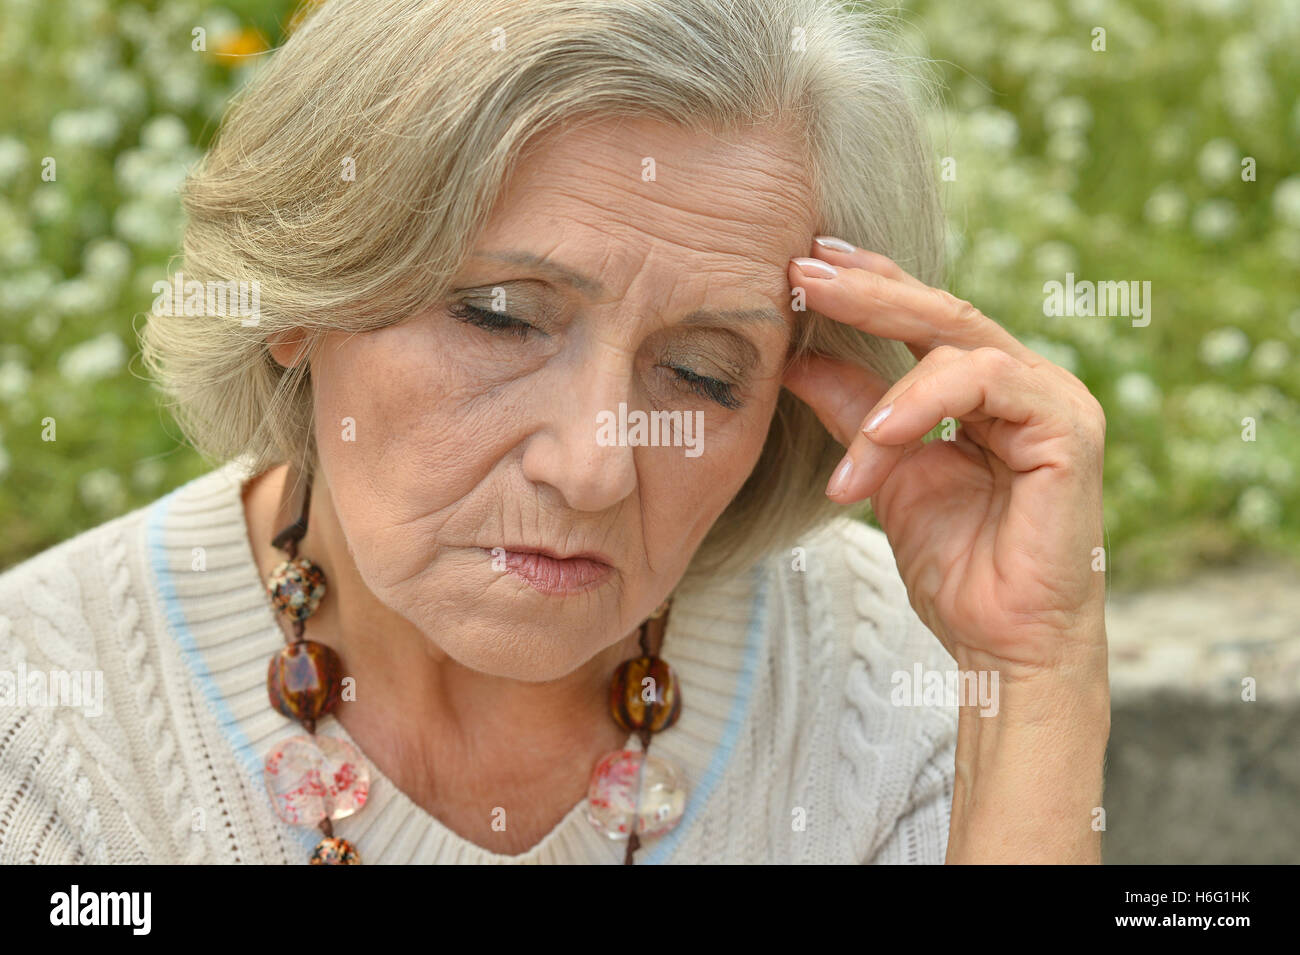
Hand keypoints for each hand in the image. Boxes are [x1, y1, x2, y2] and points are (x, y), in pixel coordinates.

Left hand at [783, 240, 1107, 684]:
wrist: (1000, 644)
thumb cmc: (955, 567)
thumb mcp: (884, 472)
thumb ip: (852, 412)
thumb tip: (795, 360)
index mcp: (987, 389)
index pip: (924, 317)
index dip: (869, 284)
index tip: (806, 262)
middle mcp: (1024, 382)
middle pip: (940, 310)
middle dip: (866, 289)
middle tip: (802, 269)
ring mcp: (1053, 399)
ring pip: (957, 342)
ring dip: (882, 372)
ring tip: (828, 395)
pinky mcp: (1068, 426)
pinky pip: (985, 382)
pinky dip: (921, 402)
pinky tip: (878, 436)